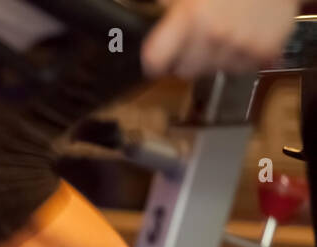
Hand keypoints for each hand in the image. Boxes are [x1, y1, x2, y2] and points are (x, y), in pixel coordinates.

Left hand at [143, 0, 298, 78]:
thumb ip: (166, 11)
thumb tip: (143, 24)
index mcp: (191, 17)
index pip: (156, 59)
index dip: (155, 62)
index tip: (157, 62)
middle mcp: (215, 34)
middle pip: (186, 70)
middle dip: (187, 59)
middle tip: (197, 40)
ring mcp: (243, 44)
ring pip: (215, 71)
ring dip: (217, 58)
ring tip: (225, 33)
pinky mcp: (267, 49)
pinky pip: (244, 68)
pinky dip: (244, 57)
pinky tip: (244, 37)